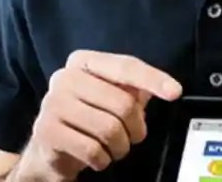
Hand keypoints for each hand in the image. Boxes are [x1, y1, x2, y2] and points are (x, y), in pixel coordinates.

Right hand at [13, 51, 182, 180]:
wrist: (50, 147)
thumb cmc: (88, 117)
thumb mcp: (112, 97)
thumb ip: (135, 87)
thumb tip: (169, 88)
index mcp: (82, 61)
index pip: (124, 66)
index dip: (152, 78)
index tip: (175, 92)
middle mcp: (64, 77)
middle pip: (122, 103)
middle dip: (136, 128)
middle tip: (134, 137)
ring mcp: (52, 103)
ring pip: (109, 129)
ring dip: (120, 147)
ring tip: (114, 148)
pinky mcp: (46, 131)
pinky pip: (92, 149)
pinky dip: (102, 160)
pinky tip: (97, 158)